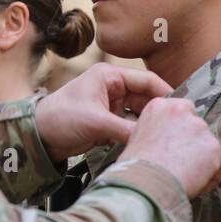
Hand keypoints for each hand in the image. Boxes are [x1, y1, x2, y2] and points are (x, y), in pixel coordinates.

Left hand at [35, 63, 174, 161]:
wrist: (38, 137)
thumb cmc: (60, 118)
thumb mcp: (95, 122)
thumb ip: (125, 129)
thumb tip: (152, 138)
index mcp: (109, 76)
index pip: (146, 81)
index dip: (165, 93)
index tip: (182, 108)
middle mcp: (112, 88)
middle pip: (146, 99)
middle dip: (159, 113)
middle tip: (178, 127)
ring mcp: (111, 106)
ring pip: (139, 115)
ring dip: (149, 126)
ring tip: (167, 138)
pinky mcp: (108, 123)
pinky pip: (130, 127)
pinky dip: (138, 135)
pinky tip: (149, 144)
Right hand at [121, 97, 220, 198]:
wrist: (144, 184)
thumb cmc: (134, 167)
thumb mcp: (137, 138)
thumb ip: (157, 132)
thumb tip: (167, 141)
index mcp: (160, 106)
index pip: (182, 111)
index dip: (180, 131)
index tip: (173, 145)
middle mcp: (182, 110)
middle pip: (197, 128)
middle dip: (192, 146)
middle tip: (178, 163)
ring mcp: (200, 128)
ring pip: (208, 148)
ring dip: (200, 163)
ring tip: (182, 177)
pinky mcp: (213, 148)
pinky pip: (217, 167)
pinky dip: (208, 178)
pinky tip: (191, 184)